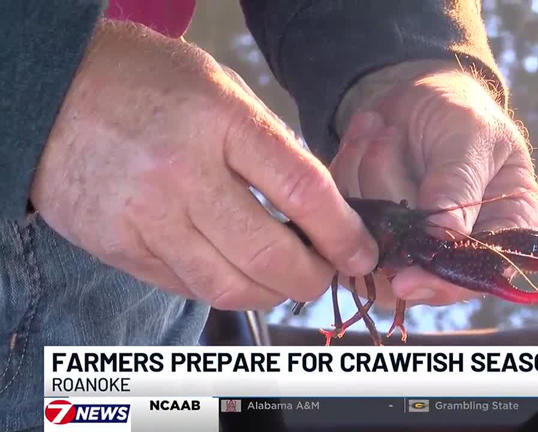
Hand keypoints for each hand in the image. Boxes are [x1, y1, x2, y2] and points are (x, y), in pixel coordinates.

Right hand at [30, 20, 377, 309]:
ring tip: (285, 281)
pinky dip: (222, 287)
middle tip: (325, 273)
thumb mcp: (223, 91)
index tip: (361, 251)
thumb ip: (271, 147)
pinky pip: (185, 287)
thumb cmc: (150, 83)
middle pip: (269, 256)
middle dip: (313, 277)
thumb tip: (320, 208)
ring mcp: (144, 216)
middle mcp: (181, 173)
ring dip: (271, 294)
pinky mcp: (116, 245)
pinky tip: (234, 271)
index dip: (343, 233)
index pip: (301, 191)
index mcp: (220, 121)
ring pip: (227, 286)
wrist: (57, 88)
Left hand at [332, 60, 537, 305]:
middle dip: (391, 200)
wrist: (418, 94)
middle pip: (414, 266)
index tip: (405, 276)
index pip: (478, 276)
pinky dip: (346, 174)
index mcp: (507, 228)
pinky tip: (365, 139)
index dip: (440, 283)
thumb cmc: (461, 111)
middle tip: (388, 137)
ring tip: (381, 130)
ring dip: (367, 175)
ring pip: (371, 242)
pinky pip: (343, 221)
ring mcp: (411, 247)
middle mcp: (459, 249)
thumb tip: (444, 236)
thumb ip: (458, 185)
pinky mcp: (372, 234)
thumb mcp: (470, 135)